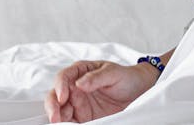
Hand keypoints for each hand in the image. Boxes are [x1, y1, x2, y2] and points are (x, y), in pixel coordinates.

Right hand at [44, 60, 158, 122]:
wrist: (141, 92)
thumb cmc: (127, 78)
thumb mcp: (114, 73)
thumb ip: (96, 77)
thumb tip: (79, 83)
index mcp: (80, 72)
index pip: (63, 77)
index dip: (60, 87)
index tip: (63, 97)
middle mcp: (75, 88)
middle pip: (56, 95)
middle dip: (52, 106)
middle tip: (56, 117)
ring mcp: (79, 104)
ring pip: (60, 110)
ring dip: (58, 117)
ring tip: (61, 124)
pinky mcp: (84, 118)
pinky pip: (71, 122)